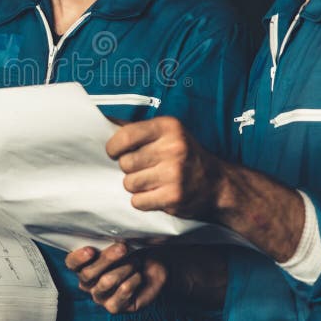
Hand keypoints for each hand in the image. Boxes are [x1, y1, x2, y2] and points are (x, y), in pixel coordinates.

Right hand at [64, 243, 166, 313]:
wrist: (153, 265)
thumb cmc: (133, 250)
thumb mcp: (119, 240)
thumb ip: (108, 239)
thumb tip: (106, 231)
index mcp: (83, 264)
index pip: (71, 263)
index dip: (78, 258)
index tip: (91, 250)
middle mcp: (88, 282)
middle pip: (88, 273)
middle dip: (107, 259)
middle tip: (123, 248)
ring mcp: (100, 296)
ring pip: (106, 282)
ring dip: (125, 268)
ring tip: (135, 261)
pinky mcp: (115, 307)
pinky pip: (122, 292)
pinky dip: (134, 280)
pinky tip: (139, 275)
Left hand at [106, 116, 225, 219]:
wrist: (217, 185)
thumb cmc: (184, 156)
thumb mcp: (166, 133)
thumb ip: (136, 128)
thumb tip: (102, 120)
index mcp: (168, 127)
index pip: (125, 136)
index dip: (113, 147)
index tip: (114, 152)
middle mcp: (173, 148)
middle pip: (125, 162)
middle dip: (129, 168)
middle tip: (145, 169)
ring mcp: (174, 174)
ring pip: (129, 183)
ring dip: (136, 185)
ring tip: (152, 181)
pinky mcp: (174, 197)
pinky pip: (138, 201)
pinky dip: (143, 201)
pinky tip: (156, 194)